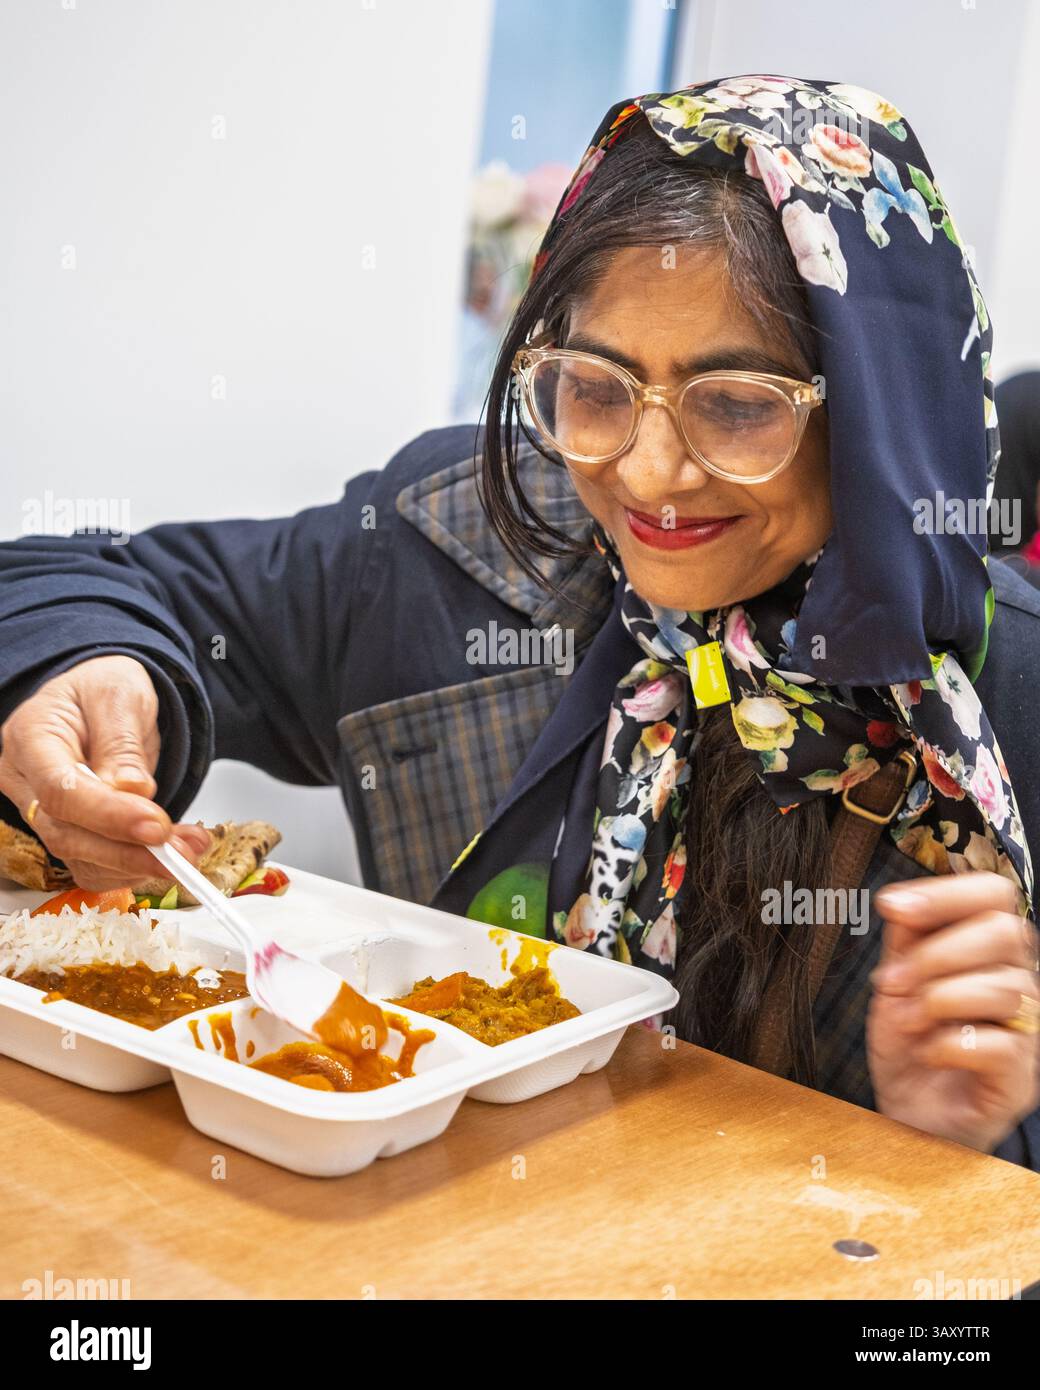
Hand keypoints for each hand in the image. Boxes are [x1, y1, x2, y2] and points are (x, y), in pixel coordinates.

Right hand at [0, 655, 209, 888]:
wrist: (102, 701)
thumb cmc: (103, 689)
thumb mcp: (120, 694)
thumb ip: (123, 743)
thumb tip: (134, 790)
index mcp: (30, 738)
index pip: (59, 791)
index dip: (107, 815)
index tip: (155, 826)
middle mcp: (26, 782)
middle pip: (66, 834)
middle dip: (128, 850)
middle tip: (181, 852)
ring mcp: (43, 812)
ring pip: (82, 857)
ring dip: (140, 863)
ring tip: (190, 848)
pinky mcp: (70, 833)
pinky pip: (96, 865)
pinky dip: (136, 866)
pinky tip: (173, 852)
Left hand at [868, 872, 1039, 1153]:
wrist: (908, 1114)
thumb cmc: (910, 1043)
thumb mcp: (896, 981)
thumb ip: (905, 939)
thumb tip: (900, 901)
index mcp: (989, 951)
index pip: (996, 895)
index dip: (946, 893)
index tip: (891, 906)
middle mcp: (1018, 983)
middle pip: (1006, 933)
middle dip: (937, 953)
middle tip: (894, 981)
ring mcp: (1026, 1032)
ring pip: (1004, 988)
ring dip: (937, 1000)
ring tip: (906, 1022)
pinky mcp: (1021, 1079)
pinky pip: (1002, 1045)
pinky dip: (951, 1043)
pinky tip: (929, 1051)